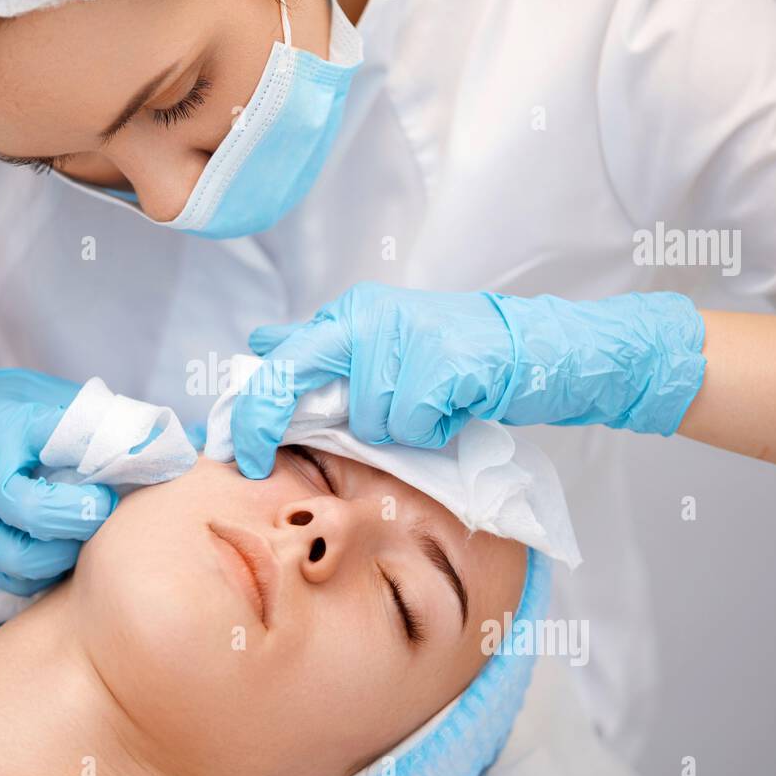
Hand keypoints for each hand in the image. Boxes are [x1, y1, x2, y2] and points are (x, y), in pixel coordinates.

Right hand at [0, 357, 116, 593]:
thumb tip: (153, 444)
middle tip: (100, 517)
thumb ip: (96, 422)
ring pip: (12, 567)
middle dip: (71, 535)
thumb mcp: (51, 397)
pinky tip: (60, 547)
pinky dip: (39, 573)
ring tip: (82, 534)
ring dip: (56, 560)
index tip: (108, 493)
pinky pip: (6, 578)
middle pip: (18, 541)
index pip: (33, 496)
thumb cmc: (12, 406)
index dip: (79, 505)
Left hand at [230, 282, 705, 477]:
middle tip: (253, 461)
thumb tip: (260, 345)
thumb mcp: (386, 350)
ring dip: (400, 431)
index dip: (249, 407)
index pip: (281, 358)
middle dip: (266, 419)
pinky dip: (434, 431)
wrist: (540, 351)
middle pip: (293, 374)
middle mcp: (369, 315)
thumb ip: (328, 353)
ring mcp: (404, 335)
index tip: (234, 449)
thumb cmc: (460, 362)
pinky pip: (411, 426)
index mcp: (352, 315)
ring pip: (368, 421)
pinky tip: (457, 407)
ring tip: (435, 406)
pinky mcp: (439, 361)